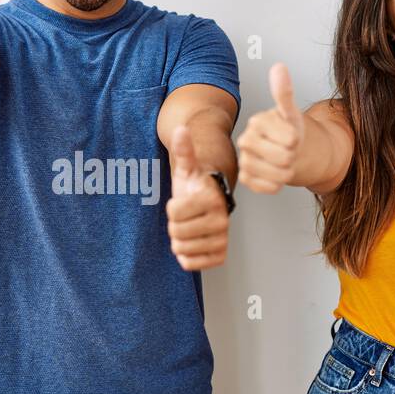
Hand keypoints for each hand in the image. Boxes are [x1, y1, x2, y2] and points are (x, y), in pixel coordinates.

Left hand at [165, 125, 229, 270]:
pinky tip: (192, 242)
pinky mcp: (220, 255)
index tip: (182, 200)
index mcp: (212, 198)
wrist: (211, 202)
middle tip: (185, 215)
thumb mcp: (187, 166)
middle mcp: (222, 219)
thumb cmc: (195, 185)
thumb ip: (183, 149)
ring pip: (181, 249)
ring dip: (178, 239)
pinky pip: (190, 263)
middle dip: (174, 224)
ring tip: (188, 227)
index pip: (174, 212)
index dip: (172, 207)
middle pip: (176, 232)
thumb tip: (180, 129)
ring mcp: (222, 239)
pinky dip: (185, 255)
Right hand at [236, 62, 304, 193]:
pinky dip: (277, 184)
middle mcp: (245, 140)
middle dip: (292, 156)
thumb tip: (279, 67)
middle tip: (287, 150)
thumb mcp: (291, 113)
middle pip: (284, 157)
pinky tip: (275, 174)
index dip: (297, 140)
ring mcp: (244, 160)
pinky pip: (268, 187)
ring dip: (286, 172)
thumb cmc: (288, 132)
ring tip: (282, 162)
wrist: (285, 152)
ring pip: (277, 174)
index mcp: (256, 122)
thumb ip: (284, 92)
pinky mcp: (245, 178)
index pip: (290, 139)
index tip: (291, 135)